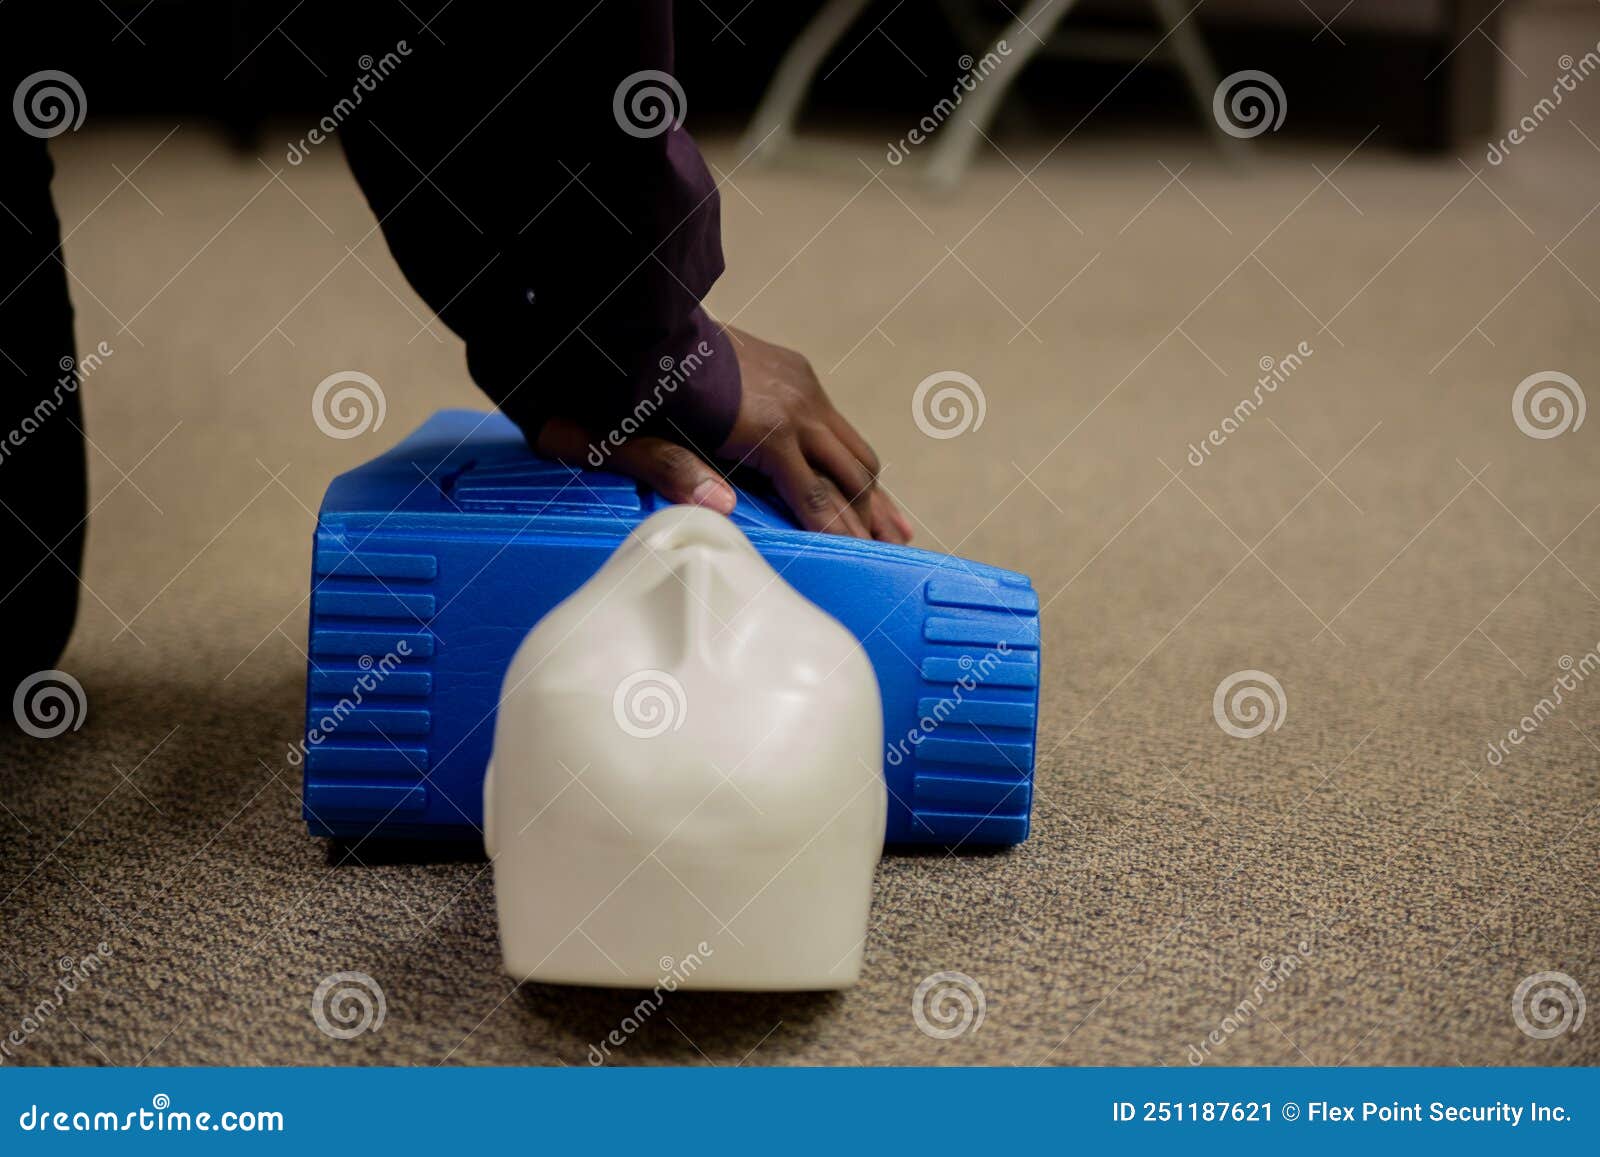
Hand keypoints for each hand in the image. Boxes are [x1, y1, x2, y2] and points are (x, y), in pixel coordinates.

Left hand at [535, 326, 912, 542]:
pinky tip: (861, 482)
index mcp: (765, 428)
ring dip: (872, 490)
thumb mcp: (635, 435)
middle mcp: (797, 405)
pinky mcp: (798, 372)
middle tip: (890, 554)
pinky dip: (853, 460)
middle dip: (871, 518)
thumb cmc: (634, 386)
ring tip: (894, 528)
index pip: (816, 497)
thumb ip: (672, 470)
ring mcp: (802, 386)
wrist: (644, 319)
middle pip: (851, 475)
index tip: (866, 563)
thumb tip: (722, 508)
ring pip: (853, 449)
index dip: (842, 535)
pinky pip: (838, 426)